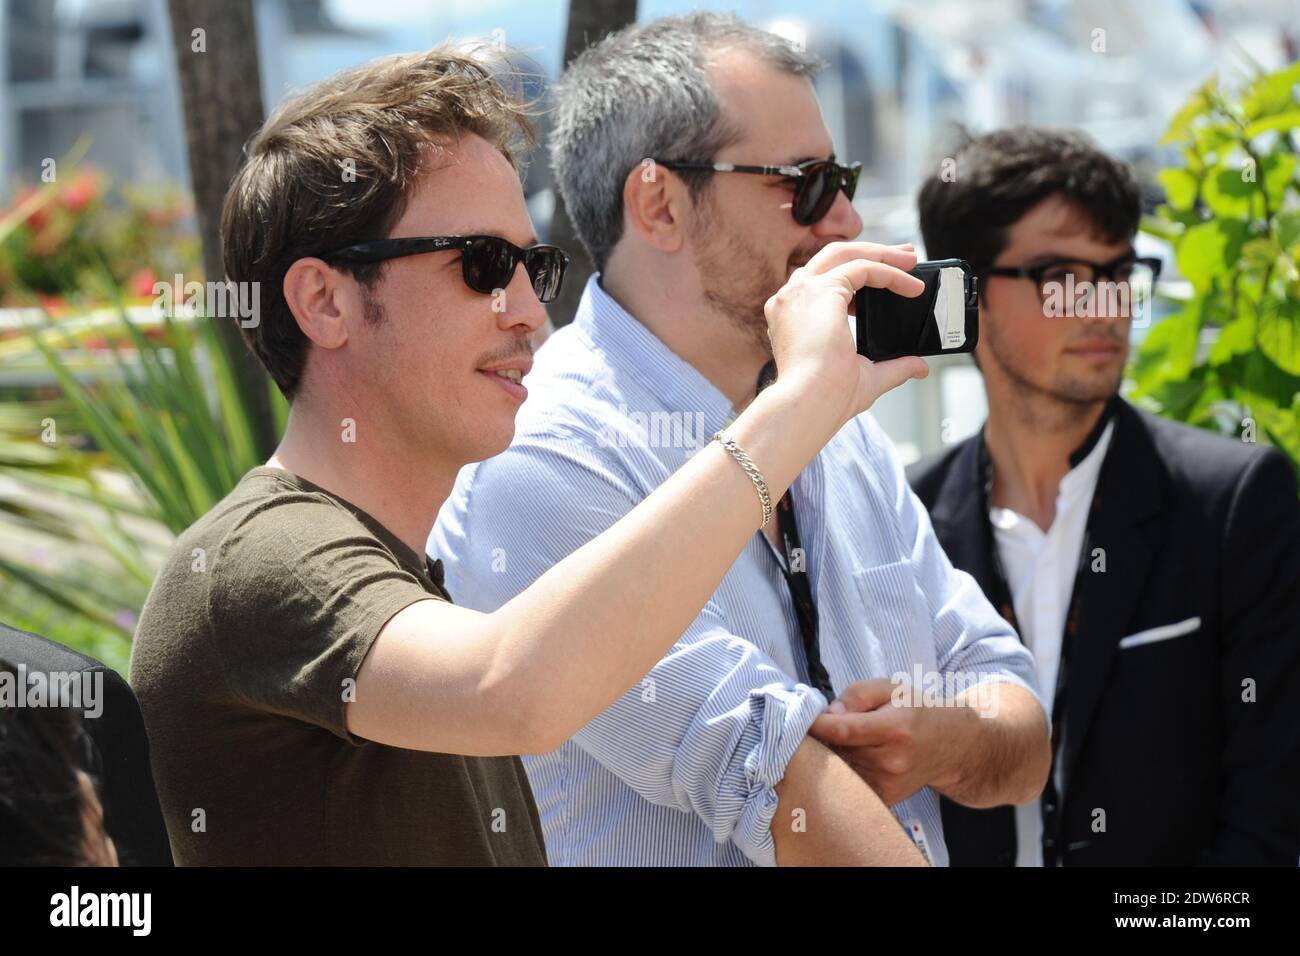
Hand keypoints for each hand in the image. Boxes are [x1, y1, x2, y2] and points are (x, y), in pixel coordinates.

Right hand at [763, 241, 929, 430]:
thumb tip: (918, 367)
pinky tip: (911, 286)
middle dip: (872, 253)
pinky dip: (889, 273)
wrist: (810, 403)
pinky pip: (862, 268)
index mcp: (792, 318)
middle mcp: (791, 300)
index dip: (857, 278)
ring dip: (881, 254)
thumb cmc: (825, 399)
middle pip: (831, 258)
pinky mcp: (822, 290)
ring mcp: (802, 291)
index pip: (821, 282)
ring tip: (911, 261)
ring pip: (844, 253)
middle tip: (906, 257)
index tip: (886, 281)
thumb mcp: (866, 377)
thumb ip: (892, 367)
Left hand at [808, 678, 960, 806]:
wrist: (950, 746)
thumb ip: (857, 694)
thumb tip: (829, 713)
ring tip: (845, 741)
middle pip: (836, 750)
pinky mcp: (884, 799)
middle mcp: (890, 762)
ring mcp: (887, 785)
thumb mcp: (891, 687)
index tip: (804, 717)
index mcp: (893, 729)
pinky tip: (854, 758)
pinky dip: (844, 770)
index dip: (816, 724)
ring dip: (832, 755)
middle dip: (823, 738)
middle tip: (824, 726)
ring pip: (840, 769)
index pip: (841, 731)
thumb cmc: (917, 710)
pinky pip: (850, 783)